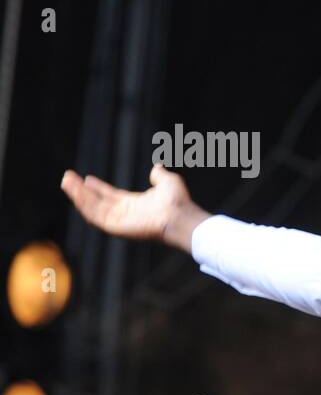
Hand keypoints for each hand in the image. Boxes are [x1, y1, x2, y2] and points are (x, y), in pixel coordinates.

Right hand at [61, 164, 208, 252]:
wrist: (180, 215)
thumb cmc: (178, 202)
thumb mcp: (168, 182)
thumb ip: (159, 175)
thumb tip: (157, 167)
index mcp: (135, 204)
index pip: (111, 196)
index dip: (98, 188)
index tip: (86, 178)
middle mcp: (125, 213)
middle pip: (97, 202)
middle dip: (82, 191)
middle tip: (68, 178)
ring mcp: (120, 221)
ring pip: (92, 209)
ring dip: (78, 195)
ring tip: (66, 181)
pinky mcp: (116, 227)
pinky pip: (95, 216)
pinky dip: (84, 204)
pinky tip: (75, 192)